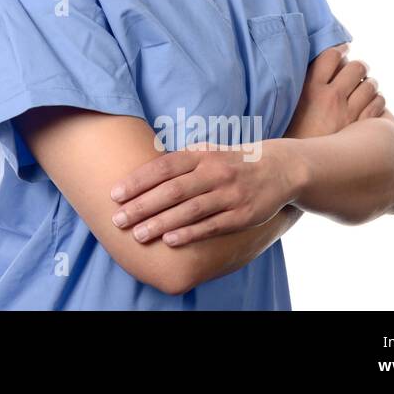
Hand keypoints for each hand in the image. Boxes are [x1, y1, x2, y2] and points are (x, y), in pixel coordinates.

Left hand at [108, 141, 296, 246]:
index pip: (163, 167)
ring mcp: (229, 193)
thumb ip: (176, 161)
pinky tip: (169, 241)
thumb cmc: (229, 162)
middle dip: (142, 206)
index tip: (114, 194)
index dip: (137, 181)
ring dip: (161, 223)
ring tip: (138, 234)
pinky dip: (189, 233)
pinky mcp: (242, 214)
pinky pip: (212, 226)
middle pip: (172, 190)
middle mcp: (214, 172)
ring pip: (190, 210)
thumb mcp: (205, 152)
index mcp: (201, 154)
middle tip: (118, 219)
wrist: (279, 169)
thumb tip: (137, 172)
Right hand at [285, 43, 385, 138]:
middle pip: (356, 67)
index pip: (331, 55)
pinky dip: (377, 101)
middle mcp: (331, 97)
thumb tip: (314, 70)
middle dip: (358, 67)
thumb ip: (300, 87)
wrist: (295, 169)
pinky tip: (369, 105)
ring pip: (371, 85)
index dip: (340, 50)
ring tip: (364, 89)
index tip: (343, 51)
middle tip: (356, 72)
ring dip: (369, 84)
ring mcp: (348, 113)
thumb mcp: (286, 107)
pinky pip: (378, 104)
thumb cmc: (286, 137)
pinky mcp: (360, 128)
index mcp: (309, 88)